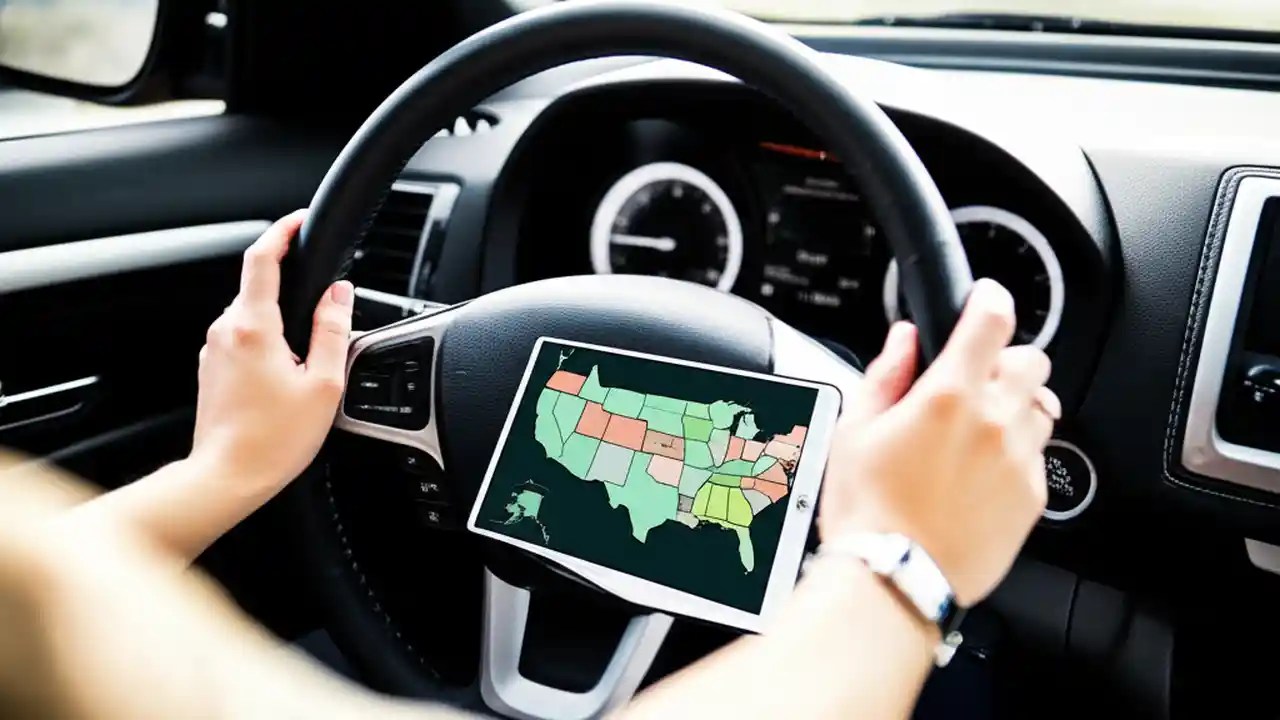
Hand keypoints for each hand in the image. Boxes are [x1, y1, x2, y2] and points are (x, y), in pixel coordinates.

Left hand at [192, 210, 353, 492]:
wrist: (227, 477)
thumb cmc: (273, 440)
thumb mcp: (323, 384)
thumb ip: (332, 330)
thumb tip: (340, 294)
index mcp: (253, 327)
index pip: (262, 259)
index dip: (282, 232)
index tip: (298, 221)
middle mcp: (225, 331)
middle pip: (261, 289)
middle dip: (293, 293)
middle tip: (324, 316)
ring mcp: (213, 350)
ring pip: (253, 317)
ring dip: (282, 326)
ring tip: (307, 364)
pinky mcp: (212, 369)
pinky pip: (244, 342)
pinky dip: (268, 346)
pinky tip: (285, 379)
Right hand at [819, 279, 1057, 605]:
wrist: (893, 578)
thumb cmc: (867, 511)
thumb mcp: (855, 430)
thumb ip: (886, 374)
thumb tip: (905, 340)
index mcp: (947, 395)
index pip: (992, 321)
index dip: (990, 300)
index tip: (985, 300)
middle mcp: (994, 422)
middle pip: (1031, 362)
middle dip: (1006, 362)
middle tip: (977, 381)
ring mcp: (1019, 461)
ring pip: (1041, 409)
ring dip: (1016, 408)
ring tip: (978, 434)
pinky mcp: (1033, 497)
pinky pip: (1038, 458)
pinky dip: (1016, 455)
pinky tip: (980, 475)